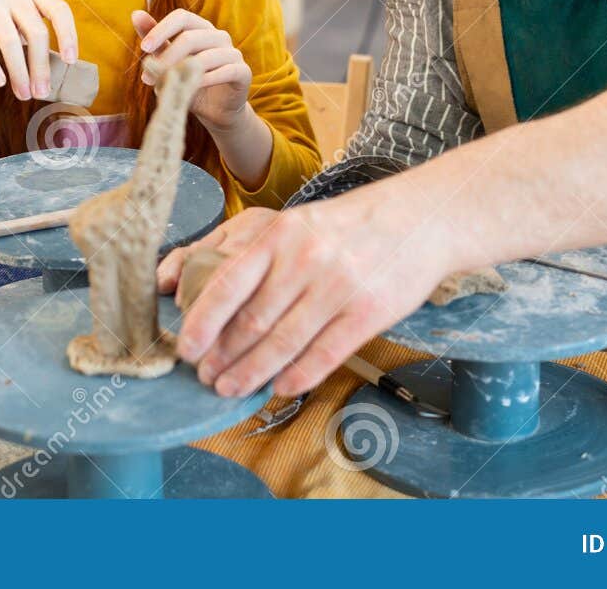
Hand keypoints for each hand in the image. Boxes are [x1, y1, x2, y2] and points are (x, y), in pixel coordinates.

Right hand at [0, 0, 78, 100]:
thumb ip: (32, 35)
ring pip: (10, 40)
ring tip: (23, 94)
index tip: (71, 61)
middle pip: (35, 32)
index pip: (59, 10)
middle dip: (41, 66)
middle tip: (42, 93)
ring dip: (19, 72)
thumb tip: (49, 75)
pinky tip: (0, 82)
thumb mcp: (17, 14)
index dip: (68, 35)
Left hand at [132, 9, 250, 130]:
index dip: (162, 29)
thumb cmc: (189, 82)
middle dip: (167, 56)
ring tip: (165, 88)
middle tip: (148, 76)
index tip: (143, 48)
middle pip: (191, 37)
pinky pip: (226, 71)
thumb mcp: (168, 62)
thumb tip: (135, 14)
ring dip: (183, 72)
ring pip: (207, 56)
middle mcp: (219, 36)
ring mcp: (233, 53)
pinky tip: (191, 89)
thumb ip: (155, 41)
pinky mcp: (243, 72)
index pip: (182, 17)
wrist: (214, 110)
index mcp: (200, 28)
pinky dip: (207, 80)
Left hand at [158, 188, 456, 397]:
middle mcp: (305, 261)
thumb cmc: (350, 225)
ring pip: (283, 344)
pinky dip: (297, 377)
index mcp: (281, 234)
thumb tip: (218, 304)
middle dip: (222, 356)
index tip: (185, 349)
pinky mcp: (368, 313)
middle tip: (205, 377)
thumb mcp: (300, 225)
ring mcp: (338, 288)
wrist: (421, 217)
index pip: (228, 285)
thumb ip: (262, 258)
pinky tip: (279, 388)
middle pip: (252, 322)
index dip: (202, 323)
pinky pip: (324, 355)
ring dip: (251, 373)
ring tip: (230, 388)